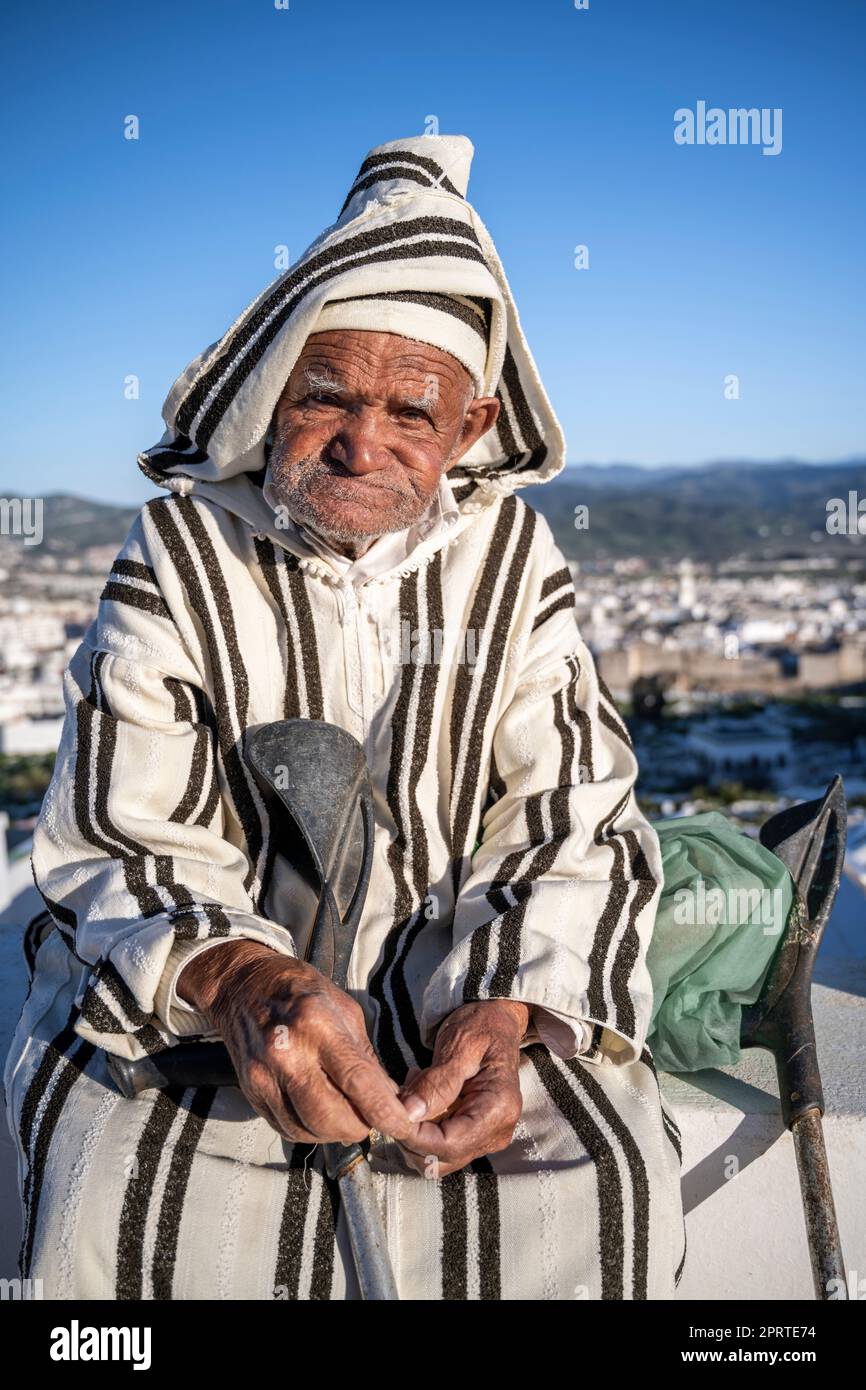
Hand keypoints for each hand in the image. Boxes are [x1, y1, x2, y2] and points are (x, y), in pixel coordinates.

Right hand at [177, 940, 419, 1146]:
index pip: (359, 1083)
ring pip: (309, 1131)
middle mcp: (288, 1054)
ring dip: (336, 1132)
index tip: (406, 1127)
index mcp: (318, 1025)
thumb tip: (390, 1098)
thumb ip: (366, 1057)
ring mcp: (264, 1076)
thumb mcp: (344, 1009)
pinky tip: (320, 1113)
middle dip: (361, 1127)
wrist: (242, 986)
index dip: (388, 1114)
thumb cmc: (299, 990)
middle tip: (373, 1117)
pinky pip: (287, 1129)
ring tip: (347, 1113)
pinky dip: (311, 1130)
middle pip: (332, 1118)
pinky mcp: (251, 1092)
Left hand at [394, 999, 528, 1176]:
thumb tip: (410, 1114)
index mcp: (498, 1108)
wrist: (497, 1023)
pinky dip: (425, 1131)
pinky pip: (443, 1146)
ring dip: (416, 1135)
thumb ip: (436, 1083)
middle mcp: (497, 1130)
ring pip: (440, 1159)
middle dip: (412, 1137)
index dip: (415, 1136)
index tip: (393, 1113)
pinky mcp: (477, 1134)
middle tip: (400, 1099)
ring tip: (412, 1096)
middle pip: (444, 1158)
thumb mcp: (459, 1046)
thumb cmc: (481, 1027)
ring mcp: (488, 1136)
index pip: (449, 1143)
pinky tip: (422, 1101)